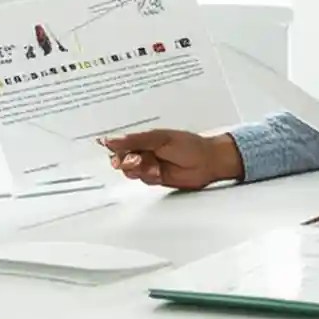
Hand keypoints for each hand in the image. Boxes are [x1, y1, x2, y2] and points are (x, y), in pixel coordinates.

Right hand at [103, 131, 243, 189]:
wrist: (208, 162)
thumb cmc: (189, 145)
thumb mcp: (160, 139)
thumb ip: (135, 141)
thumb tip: (111, 140)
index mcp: (144, 138)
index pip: (120, 143)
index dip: (115, 147)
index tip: (113, 150)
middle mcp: (144, 151)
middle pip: (121, 159)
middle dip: (126, 161)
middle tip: (137, 160)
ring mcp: (149, 165)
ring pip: (130, 171)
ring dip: (140, 170)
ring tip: (154, 166)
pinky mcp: (154, 178)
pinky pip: (142, 180)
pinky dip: (148, 177)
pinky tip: (159, 173)